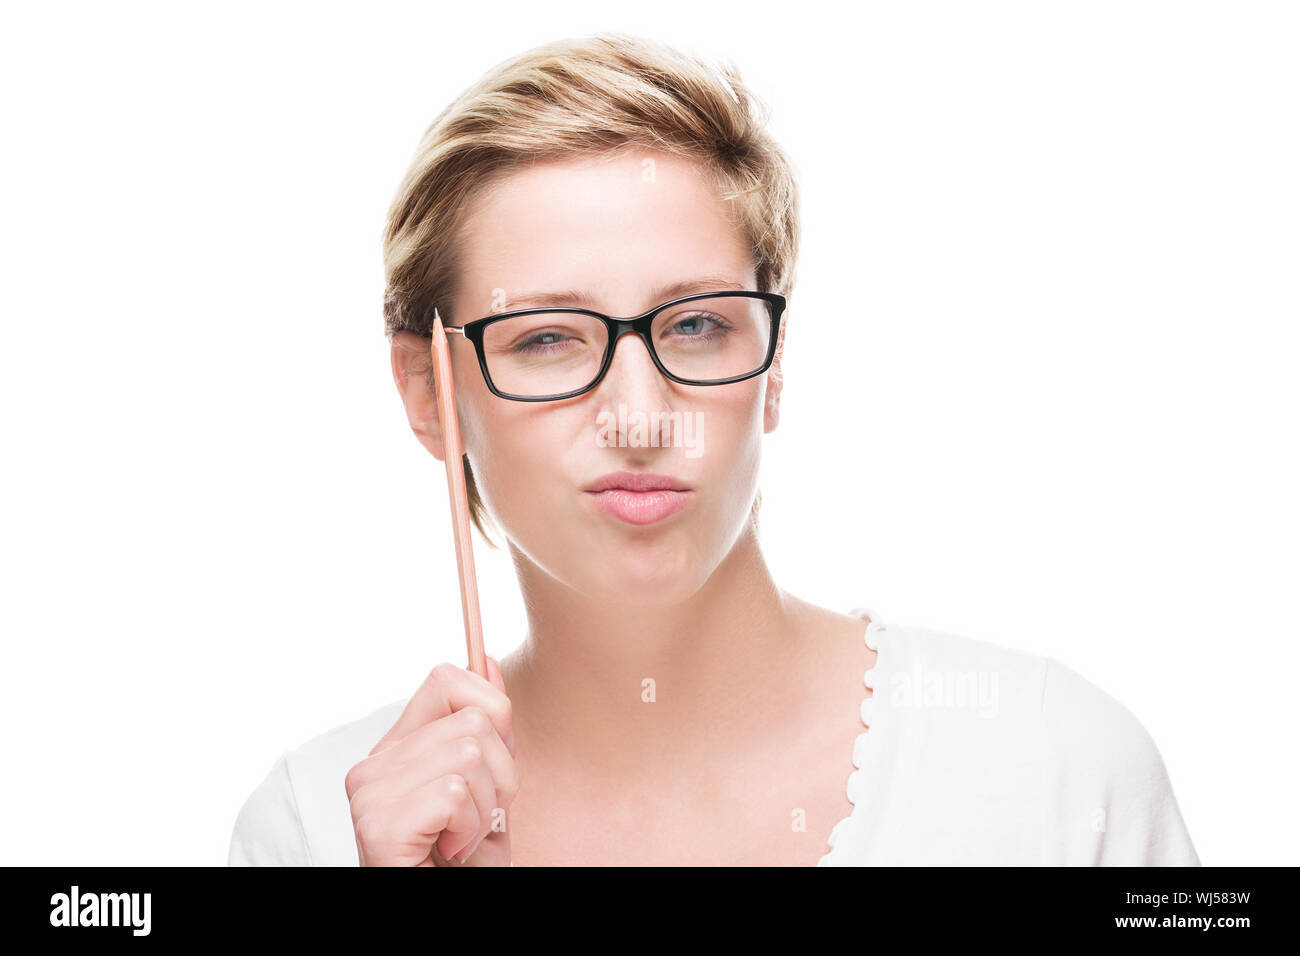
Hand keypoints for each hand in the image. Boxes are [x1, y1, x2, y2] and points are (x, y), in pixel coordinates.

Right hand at [345, 654, 516, 865]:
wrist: (443, 906)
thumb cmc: (464, 863)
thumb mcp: (488, 789)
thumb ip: (489, 731)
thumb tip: (490, 661)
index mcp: (397, 748)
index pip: (447, 680)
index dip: (491, 710)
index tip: (493, 762)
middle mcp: (374, 765)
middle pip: (475, 720)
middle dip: (502, 774)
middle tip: (477, 818)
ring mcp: (370, 794)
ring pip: (471, 753)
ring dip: (487, 805)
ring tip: (463, 837)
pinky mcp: (377, 825)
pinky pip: (454, 792)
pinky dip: (470, 827)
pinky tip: (450, 851)